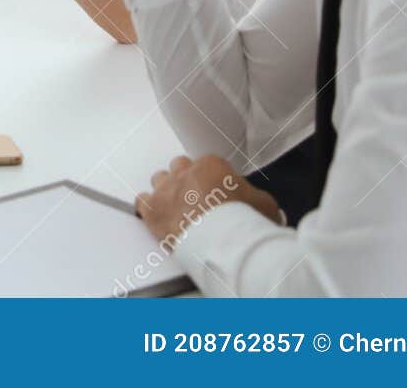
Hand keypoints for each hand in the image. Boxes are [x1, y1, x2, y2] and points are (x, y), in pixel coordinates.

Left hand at [135, 154, 281, 248]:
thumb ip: (256, 198)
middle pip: (180, 166)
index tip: (217, 192)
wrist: (225, 243)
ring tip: (177, 207)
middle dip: (187, 179)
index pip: (208, 164)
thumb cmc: (244, 223)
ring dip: (167, 191)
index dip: (213, 179)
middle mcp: (185, 172)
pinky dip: (148, 208)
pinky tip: (155, 216)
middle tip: (197, 197)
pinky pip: (142, 201)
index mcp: (212, 165)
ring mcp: (166, 190)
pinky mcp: (153, 210)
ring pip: (159, 180)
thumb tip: (259, 204)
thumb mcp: (264, 204)